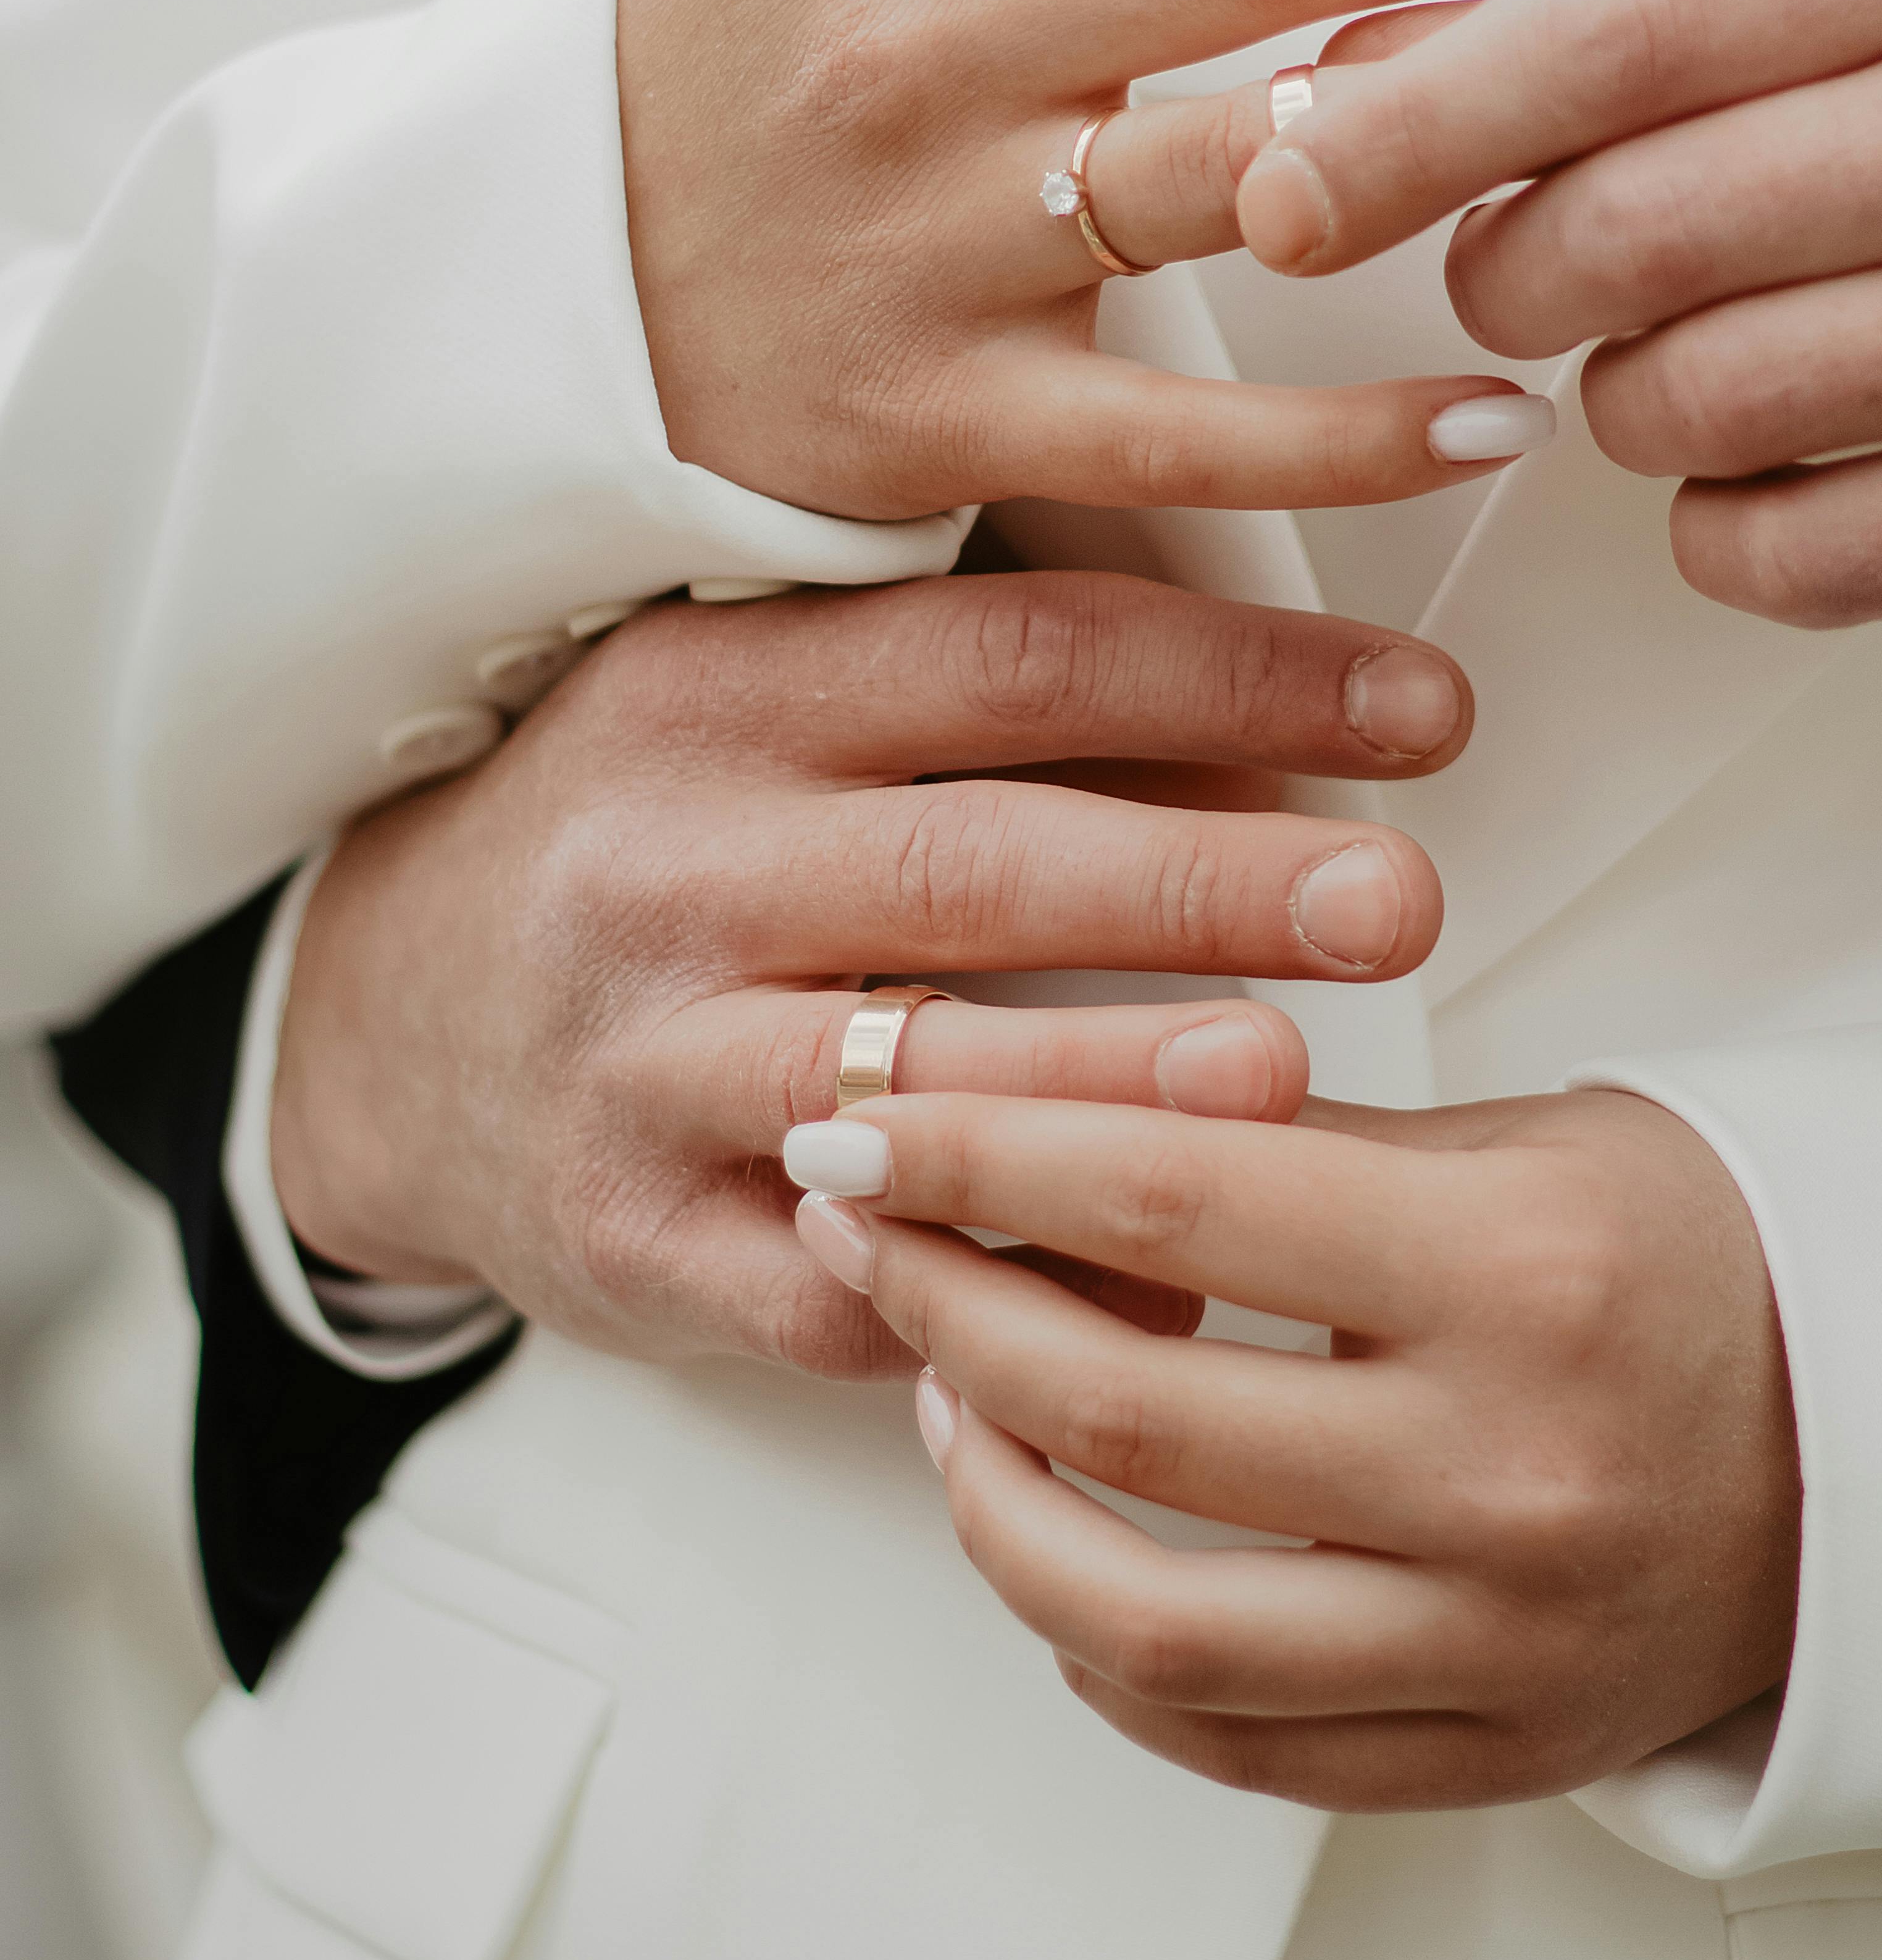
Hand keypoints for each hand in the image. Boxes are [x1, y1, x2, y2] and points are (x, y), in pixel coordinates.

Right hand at [272, 572, 1472, 1377]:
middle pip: (979, 866)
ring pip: (903, 1085)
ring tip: (1291, 1082)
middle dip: (1207, 882)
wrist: (383, 1023)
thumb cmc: (644, 835)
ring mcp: (648, 1067)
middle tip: (1401, 900)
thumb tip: (1284, 714)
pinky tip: (1162, 1301)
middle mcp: (677, 869)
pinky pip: (849, 1291)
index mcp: (726, 693)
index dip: (1236, 672)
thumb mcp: (767, 705)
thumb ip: (983, 703)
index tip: (1421, 706)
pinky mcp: (638, 1243)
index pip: (1019, 657)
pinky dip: (1007, 1301)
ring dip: (1107, 1089)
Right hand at [618, 0, 1751, 519]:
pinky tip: (1496, 410)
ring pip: (1238, 173)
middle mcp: (923, 37)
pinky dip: (1341, 435)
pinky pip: (1170, 431)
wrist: (497, 276)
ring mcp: (926, 236)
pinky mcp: (922, 417)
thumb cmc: (702, 31)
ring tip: (1653, 119)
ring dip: (1463, 138)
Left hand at [794, 1083, 1799, 1808]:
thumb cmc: (1700, 1252)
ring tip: (952, 1412)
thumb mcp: (1531, 1142)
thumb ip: (1311, 1154)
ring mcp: (1498, 1630)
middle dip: (947, 1314)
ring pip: (1148, 1620)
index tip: (864, 1130)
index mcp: (1518, 1268)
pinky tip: (1061, 1561)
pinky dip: (1110, 1659)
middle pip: (1125, 1409)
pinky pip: (1238, 1743)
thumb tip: (1064, 1139)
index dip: (983, 1158)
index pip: (1174, 1192)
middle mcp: (1504, 1463)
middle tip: (869, 1249)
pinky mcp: (1495, 1747)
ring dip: (999, 1511)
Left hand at [1237, 0, 1881, 621]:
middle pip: (1619, 237)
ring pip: (1693, 404)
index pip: (1612, 28)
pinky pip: (1798, 554)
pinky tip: (1783, 464)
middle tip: (1515, 277)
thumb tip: (1376, 57)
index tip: (1272, 175)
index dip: (1405, 116)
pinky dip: (1730, 526)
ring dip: (1625, 405)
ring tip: (1683, 357)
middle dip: (1504, 279)